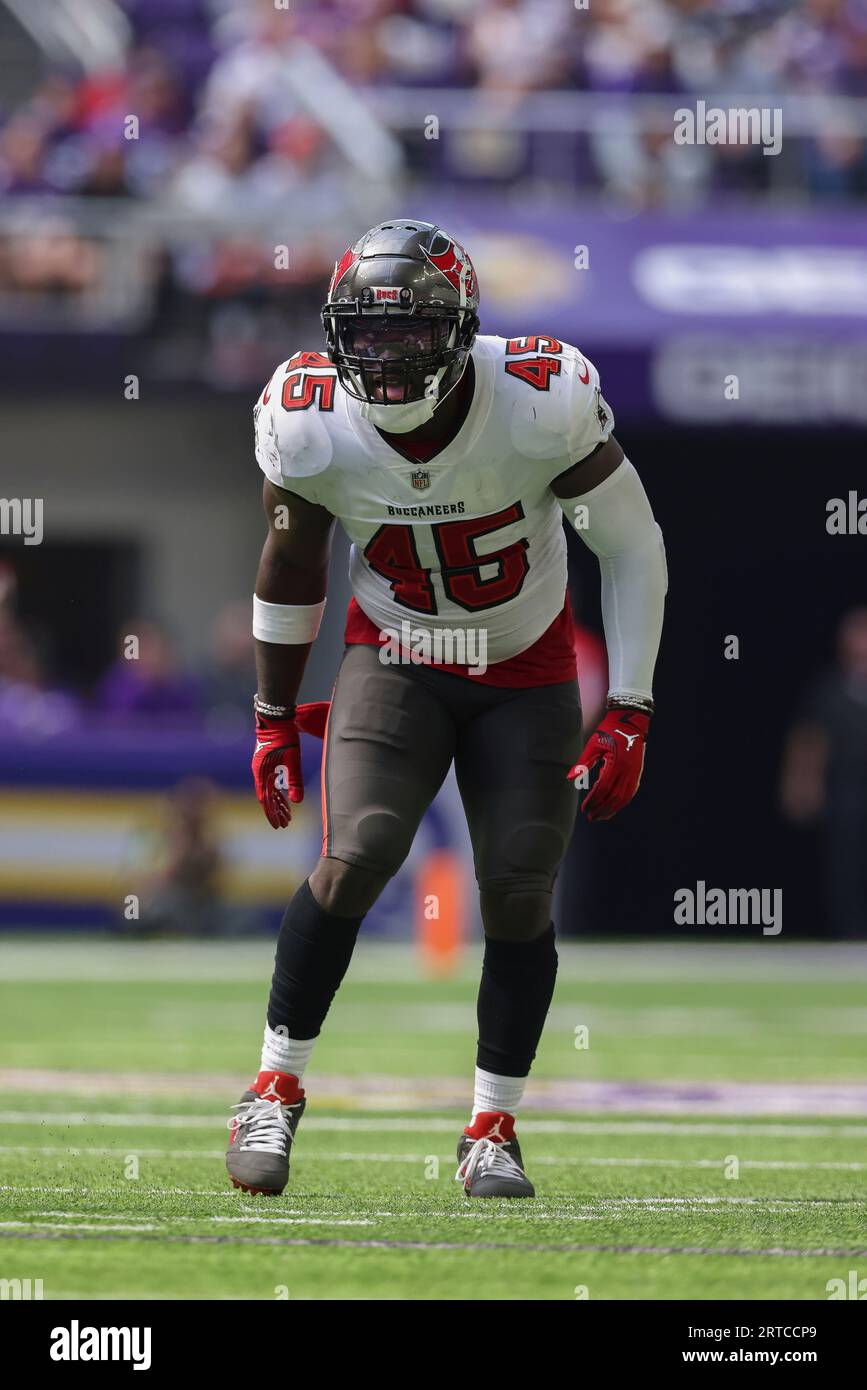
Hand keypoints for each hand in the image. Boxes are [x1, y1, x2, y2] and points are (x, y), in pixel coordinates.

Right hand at [252, 701, 329, 827]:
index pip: (266, 801)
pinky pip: (270, 782)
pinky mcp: (266, 763)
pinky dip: (277, 792)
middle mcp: (259, 773)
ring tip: (287, 814)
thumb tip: (297, 802)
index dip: (273, 814)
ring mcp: (261, 768)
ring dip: (277, 803)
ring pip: (268, 791)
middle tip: (285, 824)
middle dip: (276, 812)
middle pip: (267, 798)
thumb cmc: (285, 736)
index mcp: (262, 774)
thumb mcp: (293, 759)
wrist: (275, 717)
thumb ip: (295, 780)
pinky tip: (284, 798)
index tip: (279, 825)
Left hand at [567, 708, 649, 821]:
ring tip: (600, 817)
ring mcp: (634, 773)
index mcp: (615, 764)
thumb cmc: (609, 731)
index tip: (584, 809)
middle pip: (614, 797)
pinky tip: (613, 808)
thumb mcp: (593, 744)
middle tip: (590, 817)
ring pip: (623, 798)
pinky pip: (630, 793)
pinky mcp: (637, 773)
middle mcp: (627, 771)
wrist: (631, 721)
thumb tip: (570, 778)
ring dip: (612, 809)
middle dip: (602, 809)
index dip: (593, 801)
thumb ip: (583, 762)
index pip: (603, 789)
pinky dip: (621, 803)